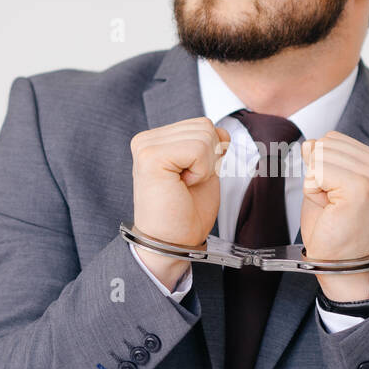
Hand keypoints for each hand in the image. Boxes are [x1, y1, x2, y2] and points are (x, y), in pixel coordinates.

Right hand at [130, 117, 229, 288]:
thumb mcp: (205, 172)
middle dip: (209, 159)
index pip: (203, 125)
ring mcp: (146, 146)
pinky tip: (182, 185)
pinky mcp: (151, 156)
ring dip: (204, 167)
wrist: (172, 243)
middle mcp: (147, 139)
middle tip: (188, 185)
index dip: (211, 155)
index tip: (191, 179)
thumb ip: (211, 147)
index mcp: (157, 140)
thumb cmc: (185, 214)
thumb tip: (223, 132)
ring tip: (184, 185)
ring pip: (204, 135)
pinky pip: (198, 148)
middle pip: (205, 126)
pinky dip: (201, 171)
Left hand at [300, 131, 368, 301]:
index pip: (333, 138)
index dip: (323, 165)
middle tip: (332, 202)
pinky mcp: (360, 188)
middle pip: (325, 144)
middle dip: (318, 173)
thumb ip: (320, 158)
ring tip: (332, 205)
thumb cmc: (334, 226)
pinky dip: (313, 191)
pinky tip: (329, 208)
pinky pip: (317, 171)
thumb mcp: (325, 182)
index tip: (335, 193)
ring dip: (316, 183)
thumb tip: (310, 143)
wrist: (340, 262)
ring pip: (319, 156)